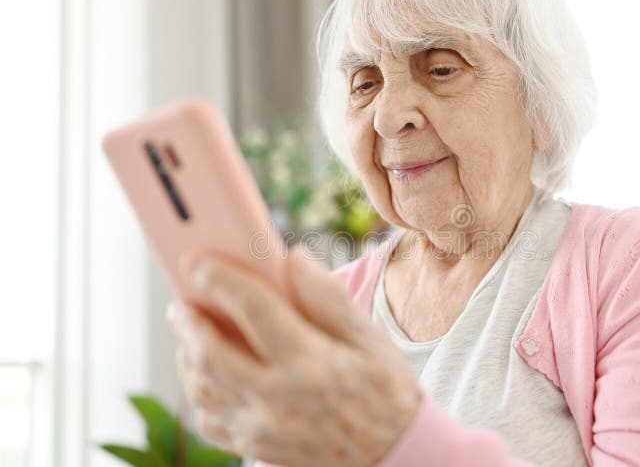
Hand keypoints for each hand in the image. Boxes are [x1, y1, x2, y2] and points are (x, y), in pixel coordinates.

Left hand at [167, 246, 421, 466]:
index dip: (219, 278)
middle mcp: (280, 398)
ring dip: (187, 355)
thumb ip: (328, 297)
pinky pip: (209, 421)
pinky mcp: (256, 448)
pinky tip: (205, 373)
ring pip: (202, 389)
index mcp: (311, 362)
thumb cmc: (384, 391)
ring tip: (189, 332)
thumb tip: (292, 258)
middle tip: (181, 301)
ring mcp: (263, 428)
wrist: (393, 456)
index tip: (195, 259)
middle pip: (211, 353)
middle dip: (188, 322)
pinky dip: (197, 393)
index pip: (253, 309)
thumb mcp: (369, 338)